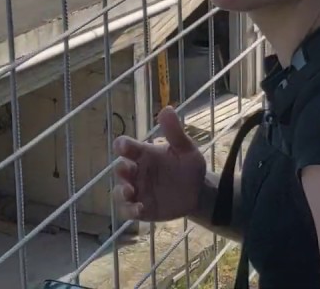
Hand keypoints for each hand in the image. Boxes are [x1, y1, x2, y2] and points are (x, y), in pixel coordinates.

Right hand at [112, 106, 205, 222]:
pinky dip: (130, 210)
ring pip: (119, 192)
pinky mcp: (142, 208)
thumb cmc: (189, 165)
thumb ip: (175, 132)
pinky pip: (129, 211)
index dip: (123, 145)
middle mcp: (137, 172)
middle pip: (121, 170)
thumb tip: (167, 108)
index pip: (127, 147)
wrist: (200, 190)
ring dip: (121, 192)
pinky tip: (139, 208)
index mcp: (144, 154)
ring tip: (129, 191)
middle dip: (121, 169)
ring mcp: (138, 191)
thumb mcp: (185, 148)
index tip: (124, 146)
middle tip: (127, 168)